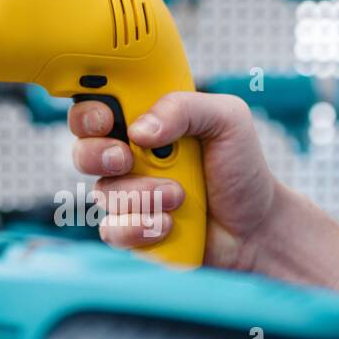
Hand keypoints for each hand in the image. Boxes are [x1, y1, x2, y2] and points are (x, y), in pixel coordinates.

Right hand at [68, 91, 279, 269]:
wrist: (256, 227)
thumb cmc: (241, 169)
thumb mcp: (227, 120)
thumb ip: (185, 108)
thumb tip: (140, 129)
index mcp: (147, 122)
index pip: (97, 108)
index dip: (89, 112)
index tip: (106, 118)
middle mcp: (130, 157)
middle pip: (83, 151)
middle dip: (98, 154)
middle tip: (127, 158)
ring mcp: (129, 196)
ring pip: (102, 193)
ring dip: (141, 194)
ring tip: (179, 196)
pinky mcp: (132, 231)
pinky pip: (111, 230)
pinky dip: (139, 227)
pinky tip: (168, 224)